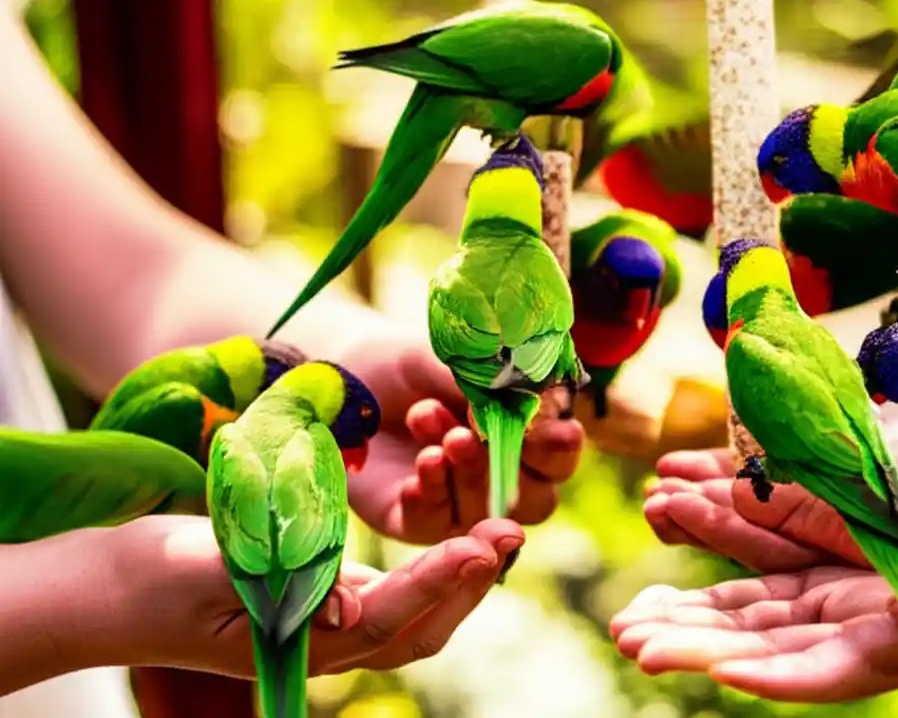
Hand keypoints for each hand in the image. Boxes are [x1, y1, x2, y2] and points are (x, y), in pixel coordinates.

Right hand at [106, 515, 523, 677]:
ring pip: (416, 615)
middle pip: (419, 627)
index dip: (436, 584)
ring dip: (461, 576)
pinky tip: (459, 535)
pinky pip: (397, 594)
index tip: (478, 546)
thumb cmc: (148, 577)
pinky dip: (433, 568)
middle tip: (511, 531)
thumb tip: (345, 609)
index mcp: (299, 643)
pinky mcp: (327, 598)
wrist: (107, 588)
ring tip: (500, 531)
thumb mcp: (205, 569)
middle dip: (470, 582)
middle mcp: (324, 644)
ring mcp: (328, 624)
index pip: (387, 620)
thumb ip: (276, 581)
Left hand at [336, 337, 583, 542]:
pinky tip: (417, 467)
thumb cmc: (402, 363)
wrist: (336, 381)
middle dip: (503, 467)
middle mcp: (499, 474)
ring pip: (486, 514)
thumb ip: (484, 383)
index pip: (560, 452)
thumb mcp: (444, 359)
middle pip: (537, 499)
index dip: (558, 445)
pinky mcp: (416, 521)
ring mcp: (459, 503)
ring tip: (424, 419)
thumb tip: (518, 407)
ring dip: (463, 472)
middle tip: (465, 433)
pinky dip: (430, 495)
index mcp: (523, 431)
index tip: (546, 427)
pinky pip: (435, 525)